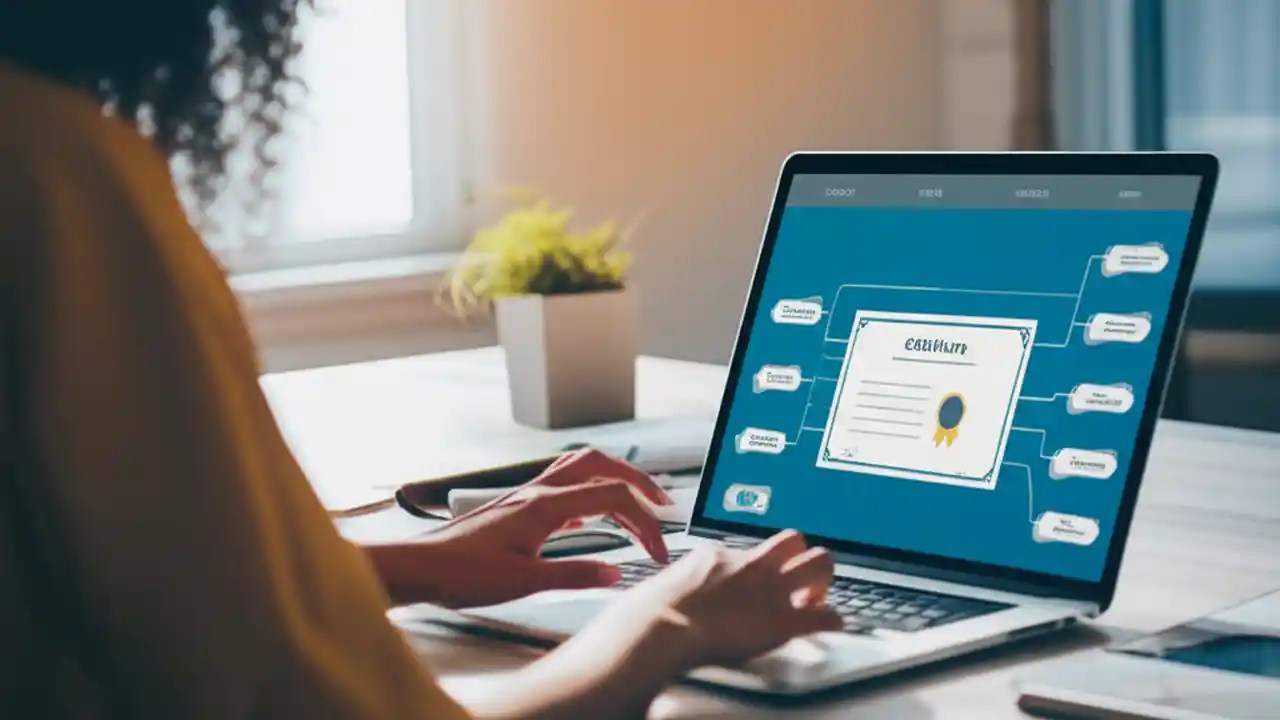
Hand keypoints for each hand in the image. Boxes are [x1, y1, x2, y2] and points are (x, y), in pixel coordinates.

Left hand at [366, 449, 672, 607]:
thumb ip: (574, 575)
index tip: (657, 550)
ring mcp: (527, 496)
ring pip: (581, 469)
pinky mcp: (518, 507)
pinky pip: (563, 486)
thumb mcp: (524, 582)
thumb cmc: (462, 573)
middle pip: (600, 466)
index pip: (612, 498)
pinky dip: (588, 494)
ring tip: (635, 503)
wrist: (421, 566)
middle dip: (637, 481)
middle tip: (662, 505)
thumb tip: (616, 572)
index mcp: (546, 505)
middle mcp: (538, 492)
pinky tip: (589, 518)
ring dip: (613, 480)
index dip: (644, 522)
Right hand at [589, 530, 840, 667]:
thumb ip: (676, 588)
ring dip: (823, 579)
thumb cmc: (646, 618)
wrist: (655, 631)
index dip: (761, 567)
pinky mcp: (782, 621)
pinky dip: (833, 620)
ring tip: (818, 597)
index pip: (751, 550)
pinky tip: (831, 626)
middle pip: (793, 540)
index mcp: (716, 557)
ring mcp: (768, 590)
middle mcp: (748, 567)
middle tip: (800, 582)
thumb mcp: (660, 589)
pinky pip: (825, 615)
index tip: (760, 580)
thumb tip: (661, 600)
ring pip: (819, 563)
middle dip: (802, 557)